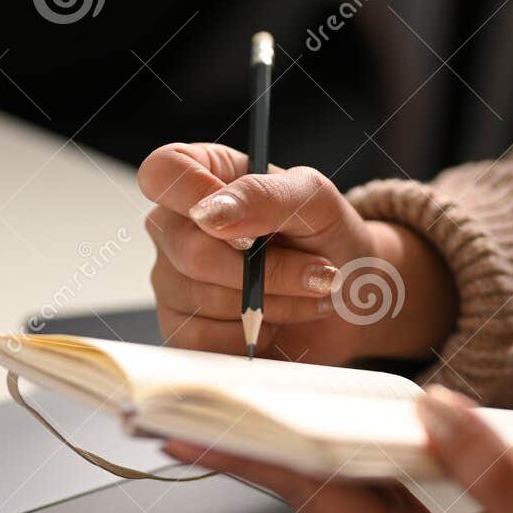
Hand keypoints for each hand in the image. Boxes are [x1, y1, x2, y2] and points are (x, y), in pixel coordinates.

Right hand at [137, 142, 457, 363]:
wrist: (349, 298)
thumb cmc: (327, 237)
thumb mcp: (313, 199)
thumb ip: (264, 194)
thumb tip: (210, 214)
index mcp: (201, 176)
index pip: (163, 173)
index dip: (193, 196)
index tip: (246, 225)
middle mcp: (176, 226)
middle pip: (189, 249)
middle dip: (266, 270)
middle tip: (317, 273)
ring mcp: (172, 280)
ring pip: (202, 299)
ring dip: (270, 304)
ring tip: (305, 295)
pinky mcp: (182, 330)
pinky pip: (202, 340)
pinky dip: (252, 334)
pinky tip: (273, 322)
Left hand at [164, 386, 512, 512]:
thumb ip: (484, 464)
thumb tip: (430, 407)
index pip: (312, 499)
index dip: (248, 461)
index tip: (191, 436)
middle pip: (310, 495)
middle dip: (250, 454)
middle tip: (190, 416)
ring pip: (340, 488)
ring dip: (290, 452)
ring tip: (237, 415)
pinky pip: (376, 485)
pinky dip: (344, 453)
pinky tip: (320, 428)